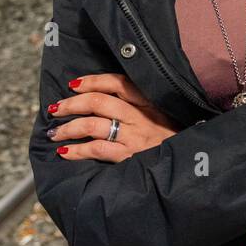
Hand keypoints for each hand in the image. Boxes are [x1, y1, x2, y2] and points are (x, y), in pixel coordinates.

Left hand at [49, 73, 178, 161]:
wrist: (190, 165)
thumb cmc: (173, 140)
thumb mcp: (164, 116)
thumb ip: (141, 106)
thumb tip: (105, 100)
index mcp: (150, 102)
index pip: (119, 83)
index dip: (93, 81)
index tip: (74, 84)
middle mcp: (141, 117)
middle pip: (99, 101)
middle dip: (72, 103)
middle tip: (56, 108)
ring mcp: (135, 137)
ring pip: (93, 124)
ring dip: (69, 128)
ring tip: (55, 133)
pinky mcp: (130, 156)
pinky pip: (97, 149)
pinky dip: (77, 151)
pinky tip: (65, 152)